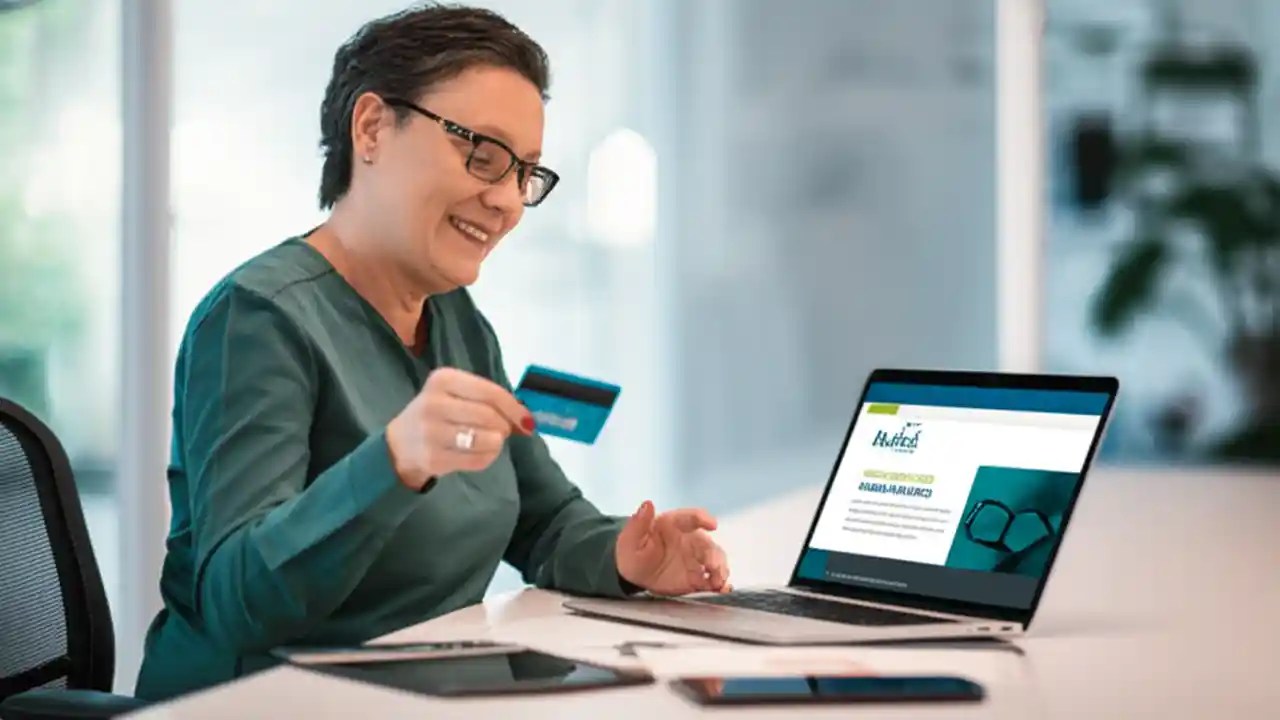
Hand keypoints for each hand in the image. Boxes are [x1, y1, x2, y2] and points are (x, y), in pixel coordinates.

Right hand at [386, 367, 533, 489]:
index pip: (490, 392)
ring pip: (484, 439)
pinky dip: (487, 458)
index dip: (514, 408)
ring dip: (496, 443)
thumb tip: (527, 420)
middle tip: (503, 432)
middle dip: (504, 427)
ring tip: (491, 442)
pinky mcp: (433, 458)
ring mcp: (431, 432)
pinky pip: (476, 460)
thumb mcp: (456, 395)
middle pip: (488, 416)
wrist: (399, 444)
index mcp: (443, 379)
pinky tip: (480, 453)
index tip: (527, 421)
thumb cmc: (438, 414)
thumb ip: (489, 400)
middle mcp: (434, 403)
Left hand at [615, 501, 731, 595]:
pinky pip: (712, 579)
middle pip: (708, 544)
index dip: (703, 519)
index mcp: (675, 524)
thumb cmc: (632, 550)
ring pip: (715, 561)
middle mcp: (690, 539)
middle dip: (715, 555)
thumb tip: (647, 504)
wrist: (633, 573)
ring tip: (719, 581)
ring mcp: (696, 559)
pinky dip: (720, 584)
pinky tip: (722, 588)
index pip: (692, 517)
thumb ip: (639, 522)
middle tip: (713, 566)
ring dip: (720, 570)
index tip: (712, 524)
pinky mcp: (697, 576)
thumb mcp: (630, 538)